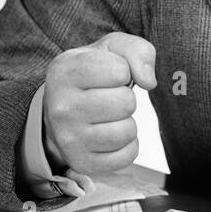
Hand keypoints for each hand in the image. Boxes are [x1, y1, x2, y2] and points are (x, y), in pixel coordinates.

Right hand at [43, 32, 155, 177]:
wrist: (62, 109)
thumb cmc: (92, 74)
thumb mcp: (112, 49)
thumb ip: (137, 51)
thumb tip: (148, 81)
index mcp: (64, 72)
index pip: (120, 71)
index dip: (123, 71)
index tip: (109, 75)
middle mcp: (61, 107)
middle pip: (126, 103)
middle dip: (126, 98)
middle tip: (108, 97)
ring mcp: (69, 139)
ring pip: (128, 131)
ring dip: (126, 122)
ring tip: (108, 116)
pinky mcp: (82, 162)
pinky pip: (128, 155)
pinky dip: (127, 145)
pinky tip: (110, 135)